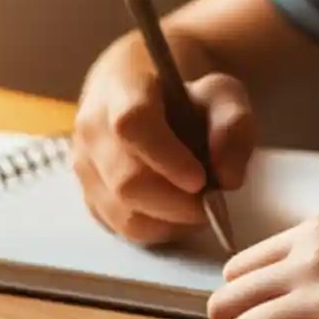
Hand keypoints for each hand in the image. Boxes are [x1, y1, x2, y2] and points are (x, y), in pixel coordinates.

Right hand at [73, 48, 256, 244]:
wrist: (146, 101)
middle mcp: (91, 129)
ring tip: (196, 207)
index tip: (201, 179)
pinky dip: (157, 229)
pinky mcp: (89, 197)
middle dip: (176, 203)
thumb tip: (227, 178)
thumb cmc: (185, 98)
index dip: (167, 158)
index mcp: (120, 88)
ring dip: (170, 221)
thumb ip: (233, 126)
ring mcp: (84, 167)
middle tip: (211, 203)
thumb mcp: (222, 95)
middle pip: (126, 181)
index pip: (132, 124)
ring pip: (123, 213)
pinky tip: (176, 213)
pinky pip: (121, 229)